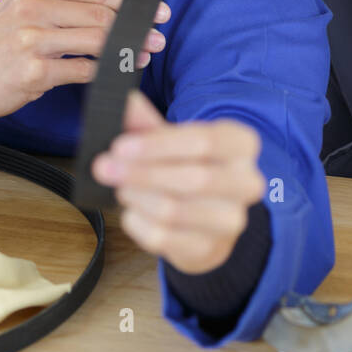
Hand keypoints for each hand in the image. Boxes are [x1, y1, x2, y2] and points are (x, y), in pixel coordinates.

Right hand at [0, 0, 168, 121]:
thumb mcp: (19, 8)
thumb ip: (61, 6)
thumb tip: (111, 12)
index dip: (132, 0)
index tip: (156, 9)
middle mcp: (34, 7)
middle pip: (102, 14)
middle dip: (137, 27)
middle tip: (158, 37)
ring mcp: (33, 40)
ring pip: (97, 40)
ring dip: (128, 50)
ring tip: (143, 54)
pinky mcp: (33, 72)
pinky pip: (83, 71)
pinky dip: (105, 73)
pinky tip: (116, 75)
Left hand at [92, 90, 266, 273]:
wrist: (209, 222)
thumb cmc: (190, 169)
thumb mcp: (173, 141)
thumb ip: (147, 124)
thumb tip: (124, 102)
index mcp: (241, 145)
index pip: (204, 142)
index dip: (158, 145)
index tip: (119, 146)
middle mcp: (246, 183)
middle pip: (194, 179)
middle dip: (141, 173)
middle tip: (105, 167)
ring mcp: (231, 221)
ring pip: (175, 211)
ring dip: (137, 197)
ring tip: (121, 187)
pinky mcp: (210, 250)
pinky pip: (163, 238)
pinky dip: (138, 223)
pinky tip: (132, 211)